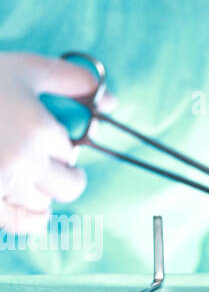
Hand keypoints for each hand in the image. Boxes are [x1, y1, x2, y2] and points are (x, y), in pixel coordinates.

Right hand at [0, 52, 112, 232]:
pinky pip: (14, 223)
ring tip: (28, 178)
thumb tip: (111, 102)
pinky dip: (26, 220)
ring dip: (41, 195)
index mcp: (39, 131)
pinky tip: (30, 212)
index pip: (71, 151)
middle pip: (68, 186)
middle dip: (63, 175)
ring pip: (40, 206)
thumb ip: (75, 82)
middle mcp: (22, 164)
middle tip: (47, 162)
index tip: (53, 140)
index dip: (65, 146)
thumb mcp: (28, 69)